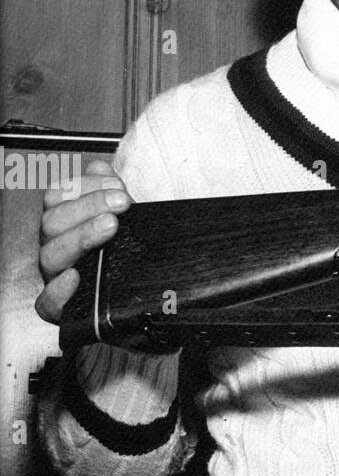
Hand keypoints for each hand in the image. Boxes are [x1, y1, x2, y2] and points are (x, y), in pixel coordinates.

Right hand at [35, 159, 130, 323]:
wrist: (154, 292)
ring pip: (50, 254)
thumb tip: (101, 166)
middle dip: (87, 206)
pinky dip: (59, 291)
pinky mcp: (63, 309)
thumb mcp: (126, 217)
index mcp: (65, 224)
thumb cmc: (131, 251)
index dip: (83, 185)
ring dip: (80, 236)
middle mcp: (56, 248)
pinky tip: (75, 277)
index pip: (56, 196)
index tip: (117, 183)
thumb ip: (110, 188)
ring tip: (110, 226)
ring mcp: (57, 277)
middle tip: (121, 202)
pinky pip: (48, 303)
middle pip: (52, 221)